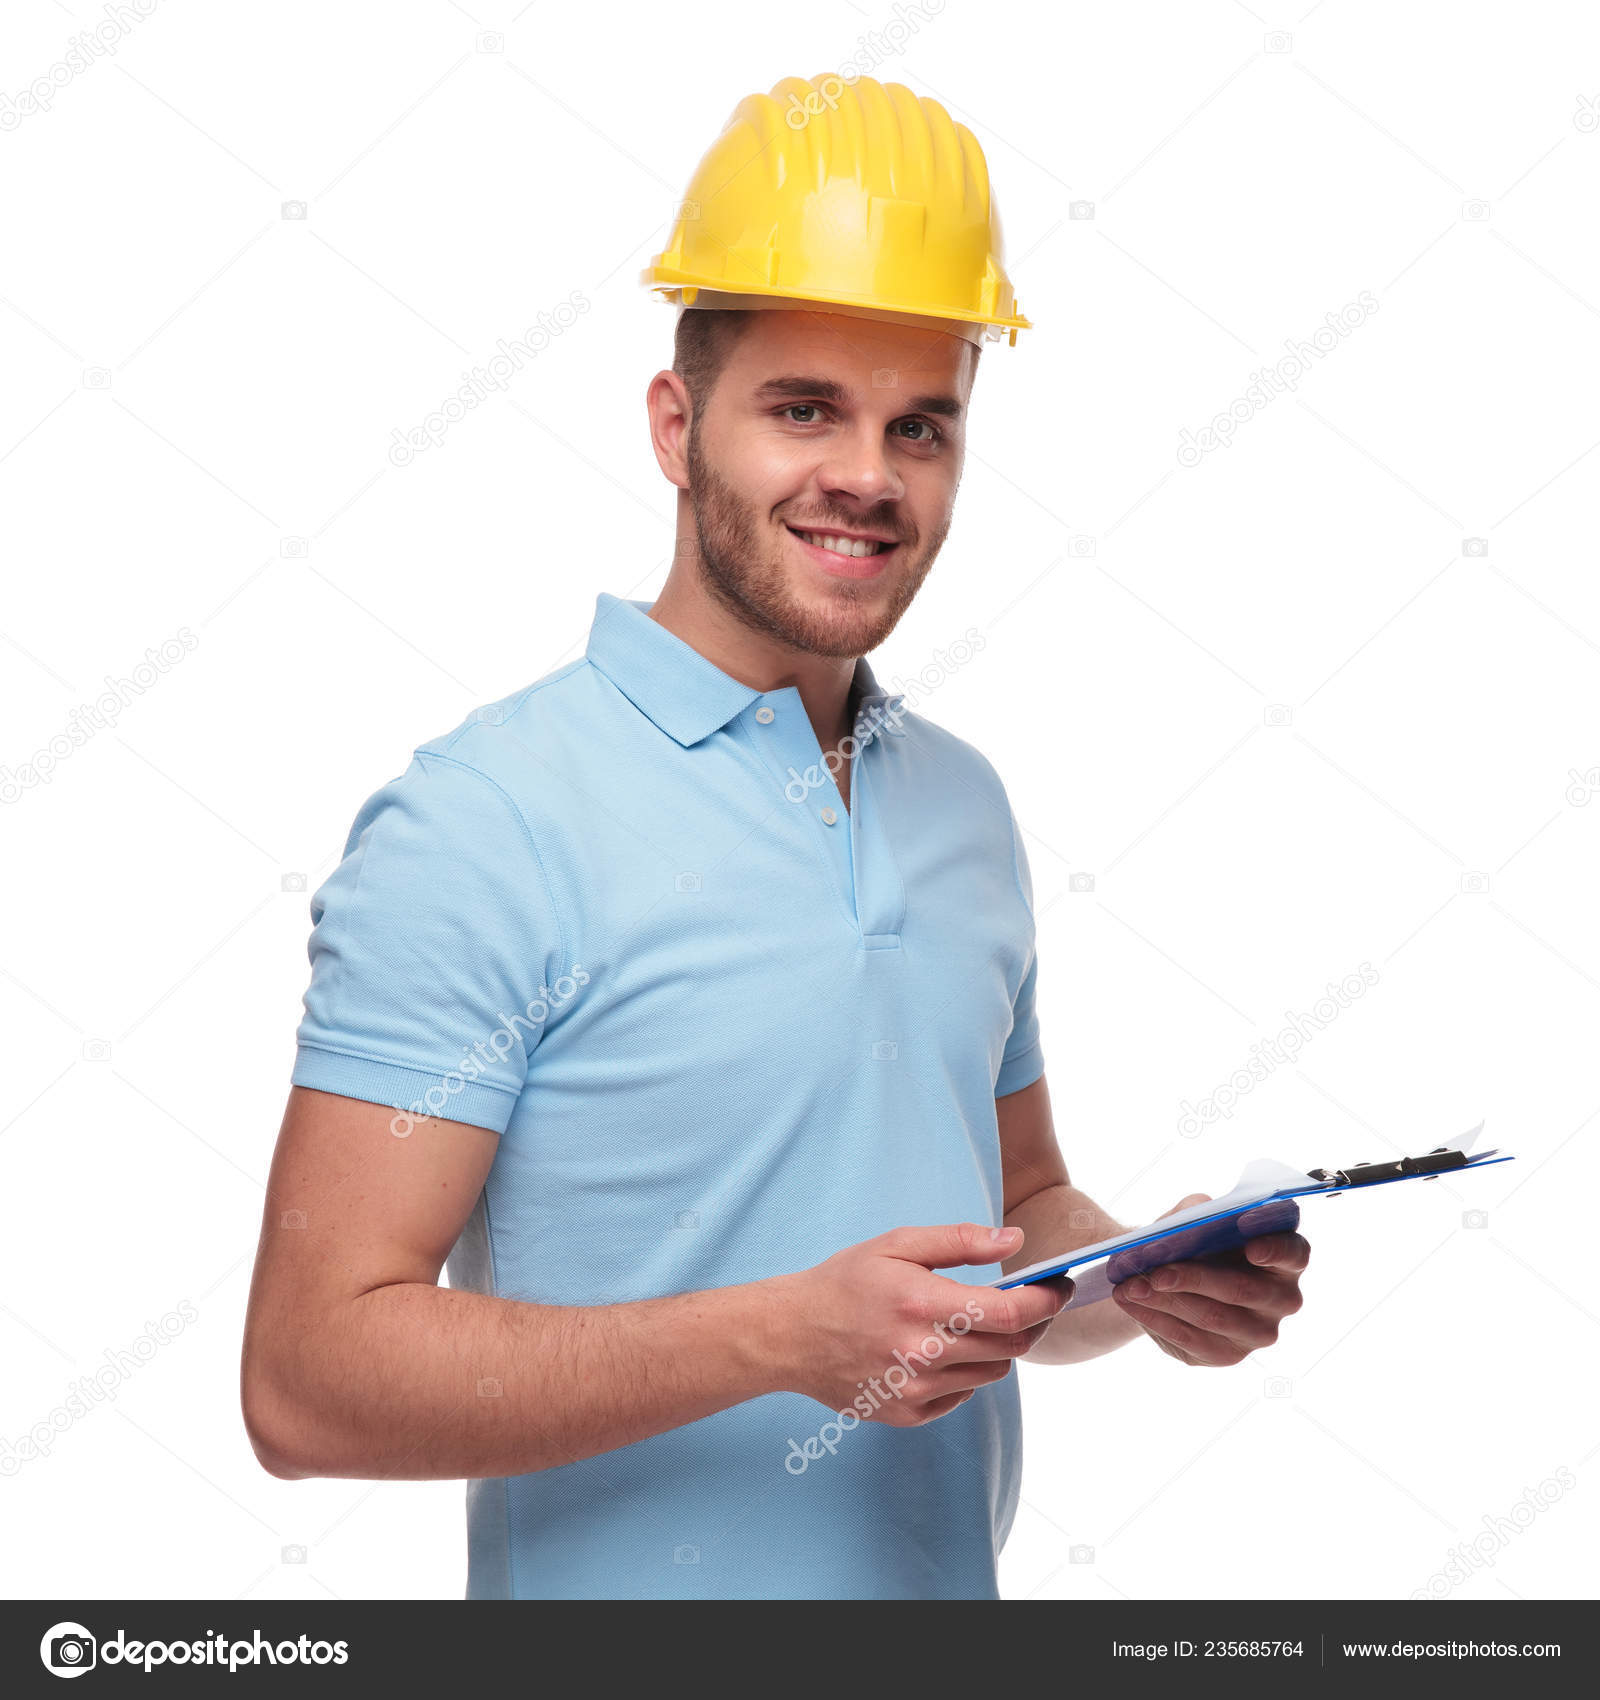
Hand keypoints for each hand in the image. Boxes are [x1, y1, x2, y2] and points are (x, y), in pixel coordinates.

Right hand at [776, 1223, 1073, 1424]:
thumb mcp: (897, 1244)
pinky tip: (938, 1351)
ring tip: (971, 1323)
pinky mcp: (909, 1415)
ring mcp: (916, 1391)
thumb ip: (960, 1241)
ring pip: (993, 1373)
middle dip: (1032, 1322)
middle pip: (1012, 1346)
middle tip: (1029, 1301)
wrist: (791, 1335)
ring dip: (997, 1346)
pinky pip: (963, 1395)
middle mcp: (922, 1355)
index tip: (1059, 1286)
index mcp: (922, 1304)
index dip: (1047, 1299)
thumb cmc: (845, 1283)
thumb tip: (1015, 1240)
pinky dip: (965, 1372)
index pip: (1010, 1312)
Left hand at [1111, 1194, 1308, 1366]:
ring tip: (1130, 1287)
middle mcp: (1282, 1299)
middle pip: (1242, 1290)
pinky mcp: (1229, 1355)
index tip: (1250, 1245)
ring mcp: (1259, 1332)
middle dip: (1193, 1279)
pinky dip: (1156, 1319)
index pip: (1294, 1254)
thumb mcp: (1196, 1216)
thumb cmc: (1193, 1239)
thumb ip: (1198, 1214)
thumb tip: (1190, 1224)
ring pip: (1212, 1317)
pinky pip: (1191, 1340)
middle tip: (1155, 1272)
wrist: (1170, 1274)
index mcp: (1285, 1258)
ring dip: (1165, 1301)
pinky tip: (1132, 1304)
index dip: (1275, 1250)